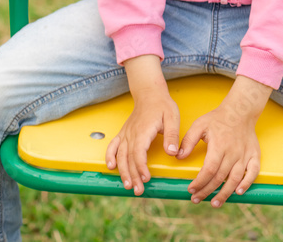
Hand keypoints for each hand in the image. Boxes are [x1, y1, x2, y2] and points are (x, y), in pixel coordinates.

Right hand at [106, 55, 180, 195]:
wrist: (149, 93)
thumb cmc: (162, 106)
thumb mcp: (172, 118)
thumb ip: (172, 136)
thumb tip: (172, 153)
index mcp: (143, 130)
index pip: (139, 152)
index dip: (141, 167)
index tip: (146, 178)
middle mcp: (131, 133)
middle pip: (128, 158)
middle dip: (132, 175)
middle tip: (138, 190)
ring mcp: (126, 133)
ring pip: (120, 155)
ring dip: (122, 171)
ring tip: (127, 185)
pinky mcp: (123, 133)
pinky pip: (113, 146)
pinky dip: (109, 157)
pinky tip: (110, 167)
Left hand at [178, 76, 272, 206]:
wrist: (240, 111)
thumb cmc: (218, 118)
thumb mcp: (199, 125)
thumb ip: (188, 141)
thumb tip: (178, 156)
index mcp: (219, 145)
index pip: (209, 170)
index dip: (199, 182)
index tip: (190, 189)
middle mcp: (233, 153)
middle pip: (220, 177)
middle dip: (207, 191)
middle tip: (196, 199)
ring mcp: (245, 155)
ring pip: (235, 179)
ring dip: (225, 193)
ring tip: (215, 203)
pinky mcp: (254, 155)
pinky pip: (253, 172)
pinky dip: (247, 183)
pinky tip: (238, 192)